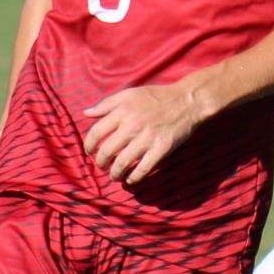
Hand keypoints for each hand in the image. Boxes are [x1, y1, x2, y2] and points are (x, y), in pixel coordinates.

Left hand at [83, 83, 205, 185]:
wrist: (186, 101)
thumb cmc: (156, 96)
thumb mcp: (129, 93)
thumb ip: (106, 104)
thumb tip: (86, 113)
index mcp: (122, 111)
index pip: (96, 132)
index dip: (88, 145)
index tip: (89, 152)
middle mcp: (132, 125)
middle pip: (107, 151)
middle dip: (101, 163)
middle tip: (102, 166)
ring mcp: (147, 138)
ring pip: (122, 163)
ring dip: (115, 173)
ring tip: (114, 175)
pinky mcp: (161, 149)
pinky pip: (143, 169)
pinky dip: (134, 178)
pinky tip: (131, 179)